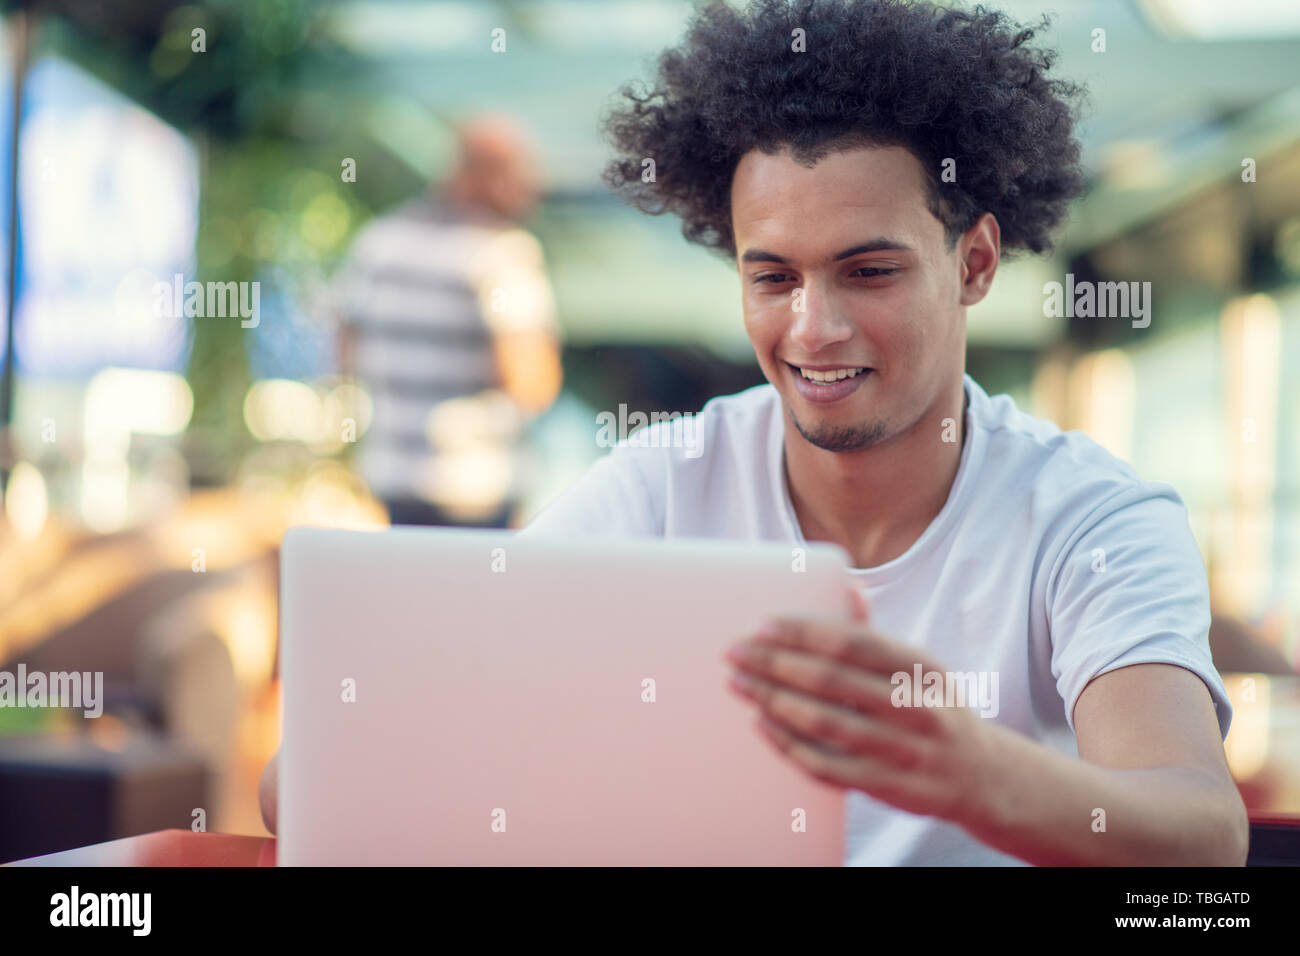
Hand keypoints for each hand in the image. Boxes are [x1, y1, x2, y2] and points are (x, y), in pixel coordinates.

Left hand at [724, 588, 998, 826]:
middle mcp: (913, 707)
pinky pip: (825, 765)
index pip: (852, 642)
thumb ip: (875, 632)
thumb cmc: (933, 706)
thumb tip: (845, 584)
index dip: (803, 632)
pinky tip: (761, 724)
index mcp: (919, 668)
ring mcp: (900, 750)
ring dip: (773, 701)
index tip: (763, 625)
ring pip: (823, 723)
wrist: (980, 775)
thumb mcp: (919, 666)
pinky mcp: (885, 785)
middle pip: (830, 681)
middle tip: (735, 652)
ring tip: (739, 684)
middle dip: (774, 663)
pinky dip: (788, 744)